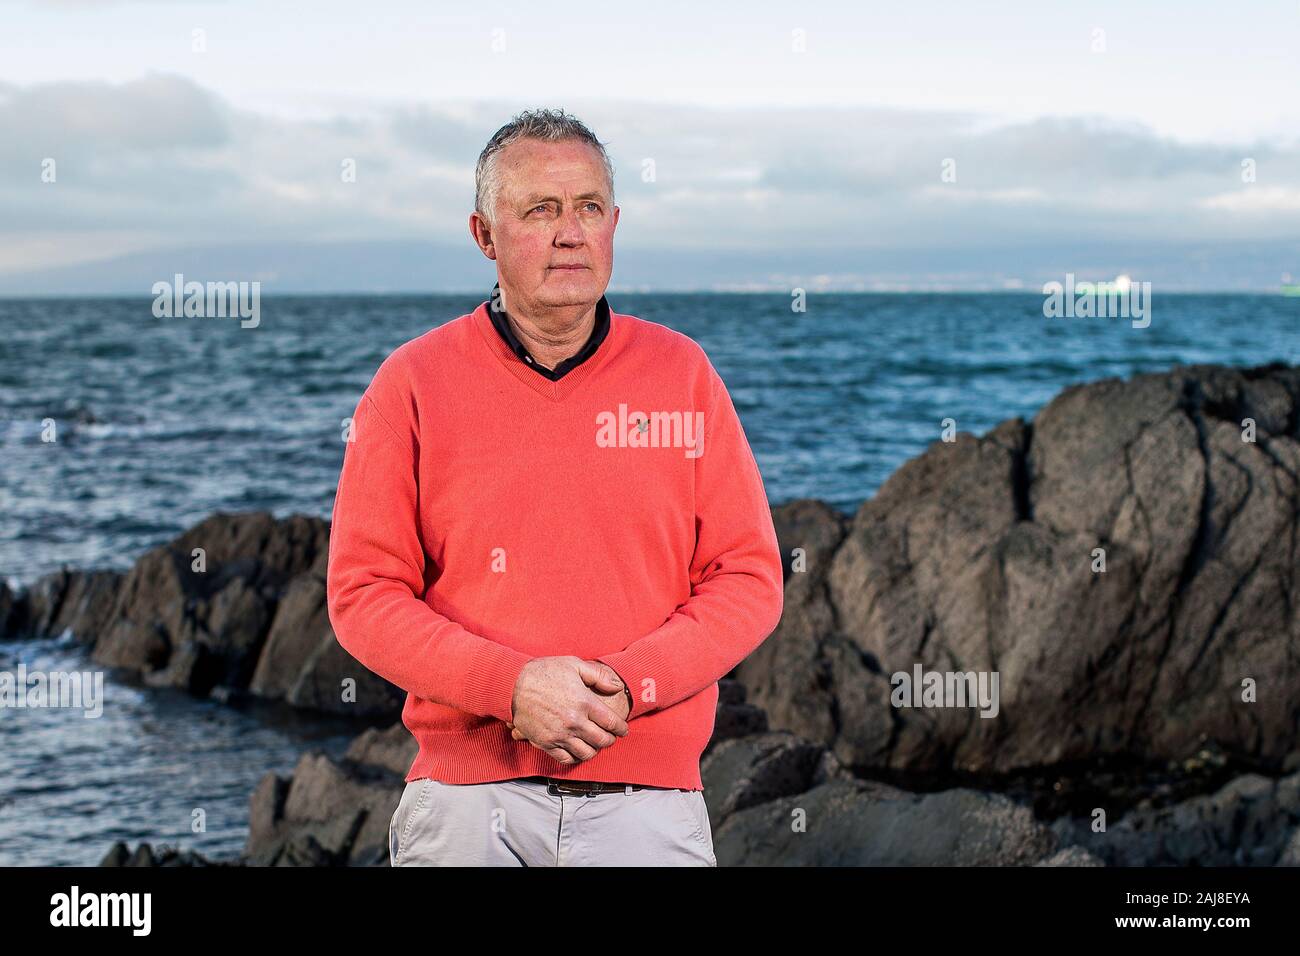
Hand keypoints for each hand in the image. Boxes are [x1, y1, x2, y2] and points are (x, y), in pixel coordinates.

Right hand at [507, 657, 629, 764]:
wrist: (513, 684)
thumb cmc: (543, 672)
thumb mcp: (574, 664)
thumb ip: (599, 675)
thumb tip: (616, 686)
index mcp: (585, 702)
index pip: (612, 722)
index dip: (621, 728)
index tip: (623, 729)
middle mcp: (575, 721)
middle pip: (602, 740)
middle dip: (610, 739)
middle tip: (611, 737)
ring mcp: (560, 734)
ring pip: (587, 753)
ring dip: (595, 750)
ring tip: (595, 745)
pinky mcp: (546, 743)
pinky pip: (566, 758)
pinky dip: (576, 758)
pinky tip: (577, 751)